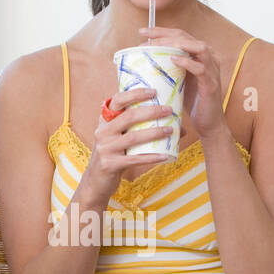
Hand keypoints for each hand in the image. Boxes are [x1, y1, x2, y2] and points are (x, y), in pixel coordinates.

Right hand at [76, 87, 174, 201]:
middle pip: (128, 116)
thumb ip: (139, 129)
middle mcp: (102, 132)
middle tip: (168, 110)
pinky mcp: (110, 164)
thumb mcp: (120, 139)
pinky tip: (165, 156)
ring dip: (154, 132)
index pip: (117, 100)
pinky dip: (152, 157)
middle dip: (151, 111)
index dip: (135, 94)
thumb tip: (177, 126)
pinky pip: (135, 159)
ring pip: (133, 137)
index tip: (153, 92)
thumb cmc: (114, 157)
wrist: (96, 182)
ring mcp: (105, 148)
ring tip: (170, 130)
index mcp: (105, 121)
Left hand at [138, 26, 228, 141]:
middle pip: (186, 37)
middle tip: (145, 40)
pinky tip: (173, 59)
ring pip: (198, 47)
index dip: (161, 31)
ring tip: (159, 47)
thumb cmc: (192, 102)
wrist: (208, 123)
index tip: (142, 31)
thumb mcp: (178, 80)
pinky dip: (187, 62)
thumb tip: (143, 61)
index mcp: (198, 55)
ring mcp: (212, 69)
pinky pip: (200, 68)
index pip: (180, 35)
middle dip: (164, 36)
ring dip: (176, 45)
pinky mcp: (211, 83)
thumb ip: (167, 68)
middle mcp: (208, 57)